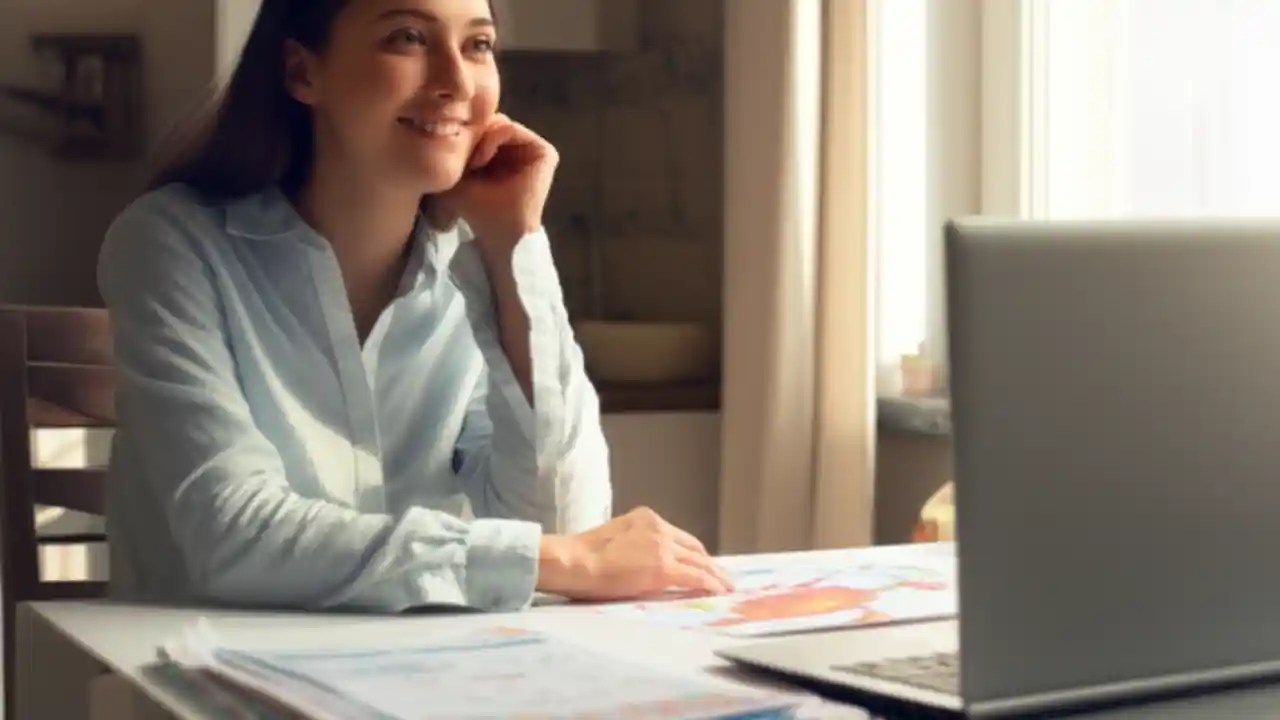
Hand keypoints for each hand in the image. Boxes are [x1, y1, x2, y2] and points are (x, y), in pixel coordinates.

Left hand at [437, 114, 557, 262]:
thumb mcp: (455, 174)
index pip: (480, 126)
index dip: (462, 130)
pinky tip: (481, 158)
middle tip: (460, 156)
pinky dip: (493, 138)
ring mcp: (533, 148)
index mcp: (502, 153)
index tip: (448, 150)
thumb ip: (451, 147)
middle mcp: (520, 148)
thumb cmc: (476, 210)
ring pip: (499, 122)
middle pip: (490, 121)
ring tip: (472, 162)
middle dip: (472, 132)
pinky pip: (512, 129)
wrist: (499, 234)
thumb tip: (439, 119)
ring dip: (480, 137)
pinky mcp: (544, 152)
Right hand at [535, 507, 735, 601]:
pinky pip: (696, 577)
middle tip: (721, 577)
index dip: (692, 553)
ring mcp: (662, 546)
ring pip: (699, 561)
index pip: (678, 537)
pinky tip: (719, 592)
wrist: (573, 561)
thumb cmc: (581, 555)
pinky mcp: (663, 567)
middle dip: (709, 563)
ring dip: (716, 575)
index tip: (702, 564)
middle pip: (693, 547)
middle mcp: (658, 527)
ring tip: (727, 587)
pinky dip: (710, 584)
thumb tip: (642, 562)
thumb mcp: (612, 538)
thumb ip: (633, 544)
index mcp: (645, 518)